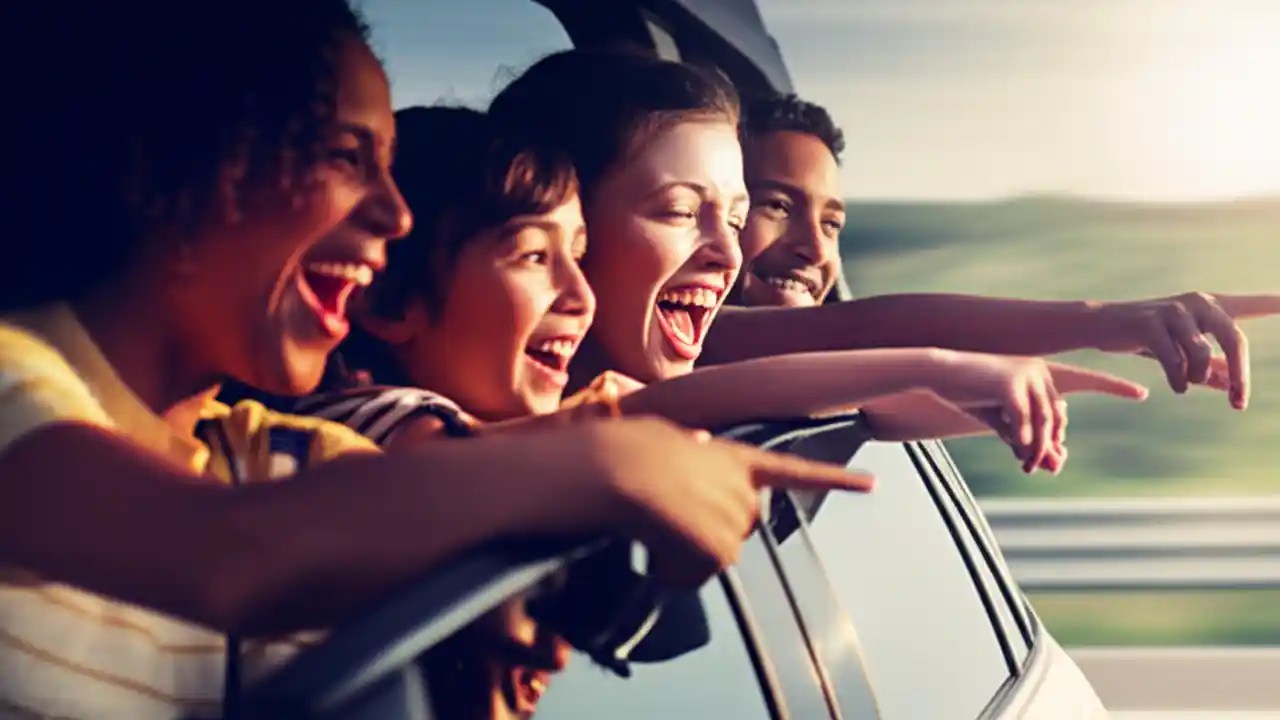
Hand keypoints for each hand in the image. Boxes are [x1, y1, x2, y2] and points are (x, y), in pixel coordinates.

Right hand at [580, 417, 873, 586]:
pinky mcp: (720, 550)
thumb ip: (691, 447)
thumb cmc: (627, 447)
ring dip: (682, 555)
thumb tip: (700, 443)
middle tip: (668, 522)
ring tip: (650, 529)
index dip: (834, 478)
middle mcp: (743, 490)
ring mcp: (735, 521)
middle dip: (709, 532)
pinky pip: (690, 575)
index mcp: (732, 456)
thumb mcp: (666, 436)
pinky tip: (650, 552)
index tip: (871, 484)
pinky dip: (669, 571)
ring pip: (713, 556)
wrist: (618, 469)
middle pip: (740, 526)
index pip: (793, 469)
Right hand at [930, 352, 1147, 473]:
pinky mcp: (1010, 384)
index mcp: (1042, 373)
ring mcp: (1026, 374)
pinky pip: (1025, 421)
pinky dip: (1023, 440)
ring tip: (1028, 467)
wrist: (937, 373)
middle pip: (1057, 416)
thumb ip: (1025, 440)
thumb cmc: (969, 395)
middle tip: (1035, 468)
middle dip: (1049, 445)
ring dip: (1037, 449)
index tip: (1141, 394)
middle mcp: (1039, 370)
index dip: (1114, 386)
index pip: (1085, 379)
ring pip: (1044, 421)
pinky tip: (1020, 453)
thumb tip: (1053, 465)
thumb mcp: (1002, 422)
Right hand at [1094, 292, 1279, 408]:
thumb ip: (1211, 367)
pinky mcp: (1150, 322)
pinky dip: (1178, 379)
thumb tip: (1232, 387)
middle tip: (1240, 404)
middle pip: (1234, 340)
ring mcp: (1173, 311)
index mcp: (1211, 306)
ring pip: (1201, 354)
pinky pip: (1174, 360)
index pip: (1251, 305)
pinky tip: (1178, 388)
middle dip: (1240, 376)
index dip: (1274, 304)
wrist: (1102, 325)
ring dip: (1197, 377)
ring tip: (1188, 384)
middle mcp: (1197, 303)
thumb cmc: (1148, 337)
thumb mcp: (1183, 351)